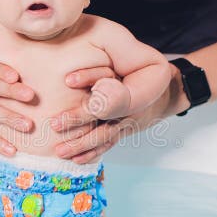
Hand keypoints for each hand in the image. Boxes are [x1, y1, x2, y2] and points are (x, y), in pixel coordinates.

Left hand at [51, 65, 180, 162]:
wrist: (161, 90)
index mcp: (127, 81)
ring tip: (59, 150)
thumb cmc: (134, 67)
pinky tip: (76, 160)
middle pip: (103, 111)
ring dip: (81, 143)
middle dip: (78, 118)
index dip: (90, 77)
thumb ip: (100, 65)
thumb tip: (71, 70)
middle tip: (55, 123)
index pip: (109, 77)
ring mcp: (126, 121)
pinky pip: (108, 144)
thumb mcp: (122, 57)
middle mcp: (129, 103)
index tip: (68, 79)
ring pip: (104, 134)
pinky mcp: (122, 131)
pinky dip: (93, 152)